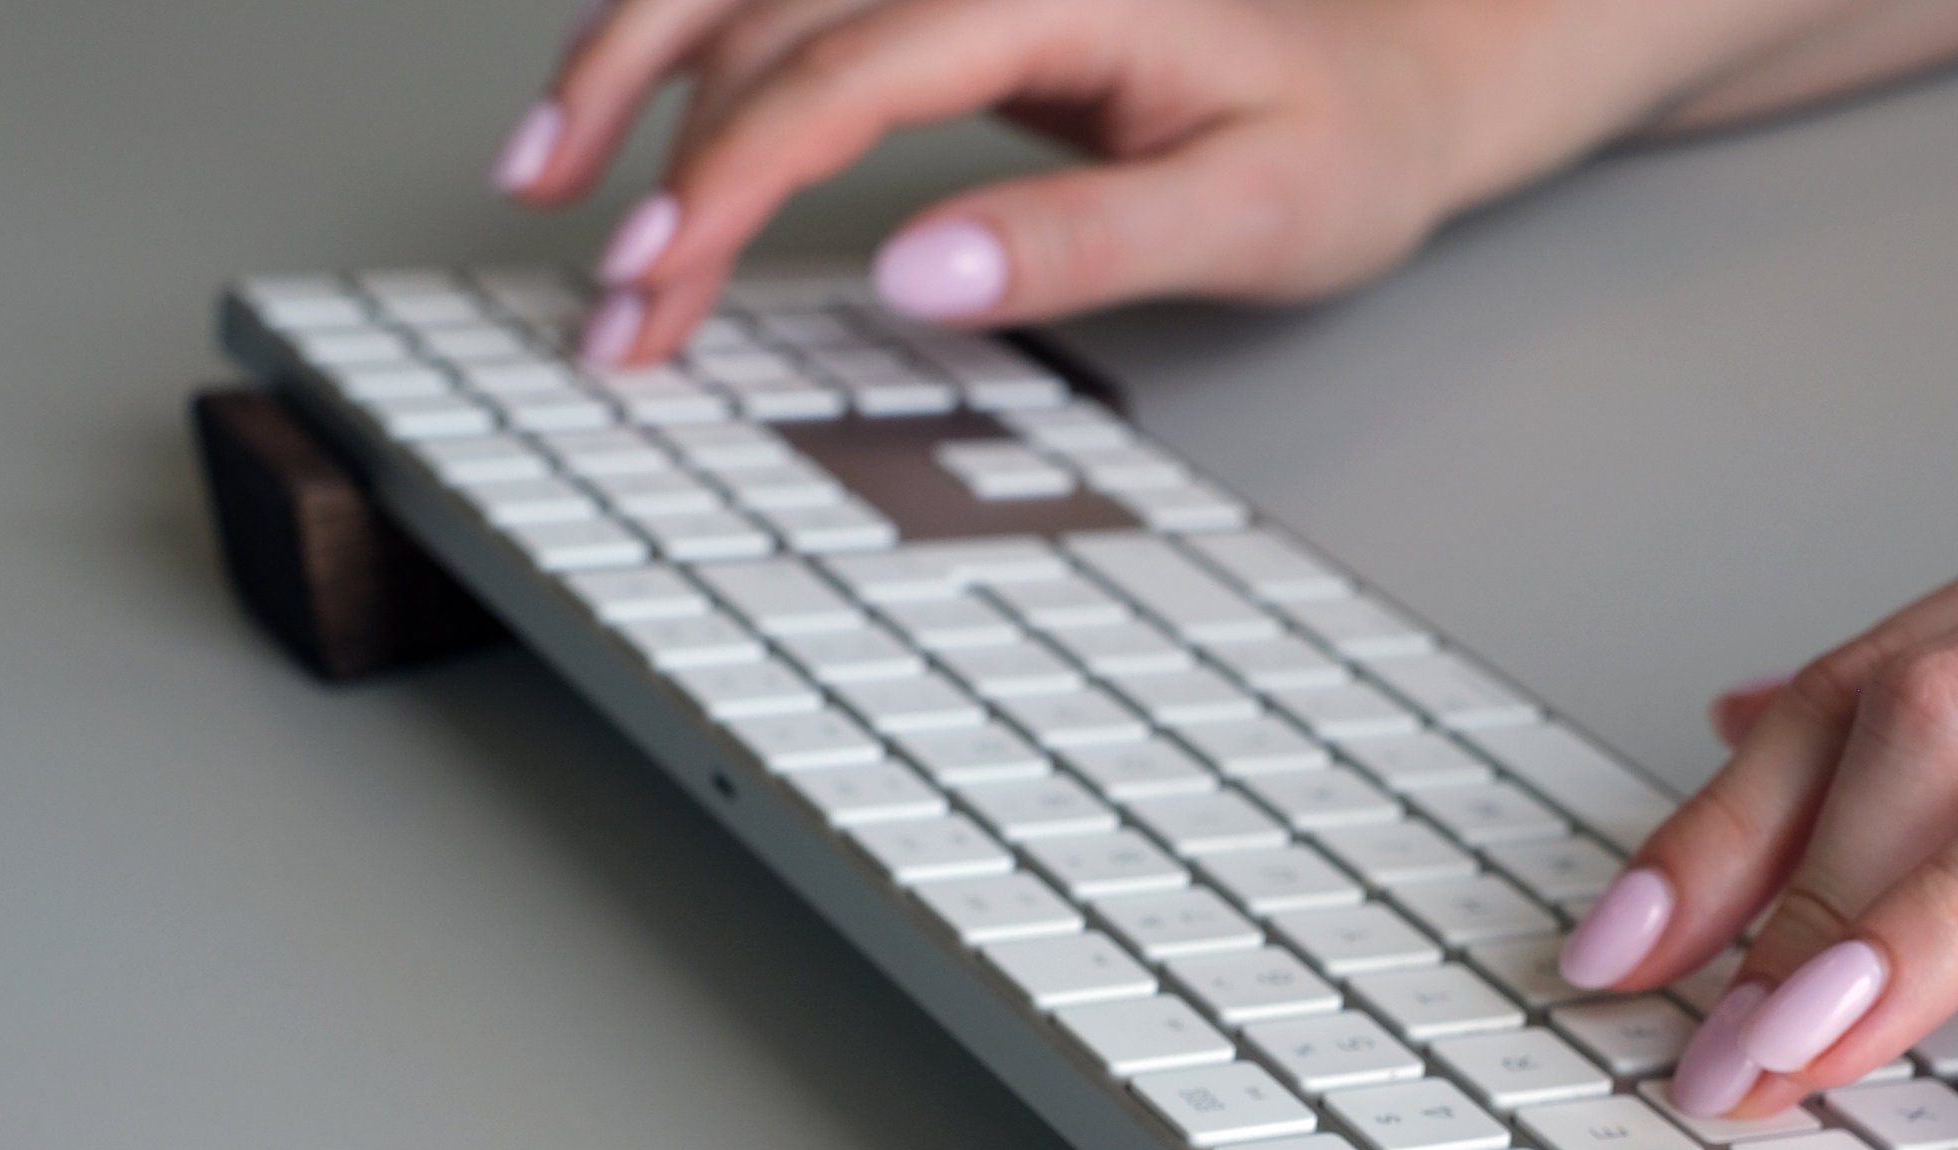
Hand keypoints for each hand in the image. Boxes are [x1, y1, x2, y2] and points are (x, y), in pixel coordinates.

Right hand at [487, 0, 1957, 364]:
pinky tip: (633, 128)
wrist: (1412, 70)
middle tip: (600, 312)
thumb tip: (916, 269)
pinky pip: (785, 9)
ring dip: (629, 78)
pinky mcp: (953, 13)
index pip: (836, 70)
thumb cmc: (1351, 139)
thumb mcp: (1257, 208)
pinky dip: (690, 61)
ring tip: (545, 190)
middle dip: (650, 160)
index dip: (724, 178)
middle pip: (757, 21)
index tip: (650, 284)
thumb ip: (1089, 236)